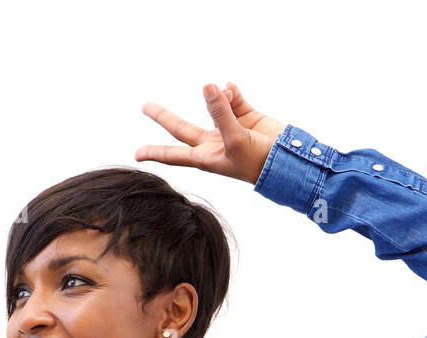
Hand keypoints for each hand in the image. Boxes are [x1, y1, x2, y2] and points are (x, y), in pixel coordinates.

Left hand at [136, 82, 286, 184]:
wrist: (290, 161)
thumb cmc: (259, 161)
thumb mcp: (235, 138)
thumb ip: (220, 112)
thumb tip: (207, 86)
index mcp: (206, 157)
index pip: (173, 154)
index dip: (155, 153)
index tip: (136, 155)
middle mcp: (214, 143)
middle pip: (182, 128)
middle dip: (164, 117)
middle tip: (145, 106)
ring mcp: (229, 129)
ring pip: (213, 107)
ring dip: (216, 97)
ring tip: (220, 90)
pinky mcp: (247, 117)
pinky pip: (233, 98)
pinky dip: (231, 91)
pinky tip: (231, 88)